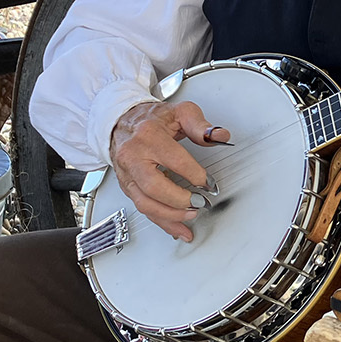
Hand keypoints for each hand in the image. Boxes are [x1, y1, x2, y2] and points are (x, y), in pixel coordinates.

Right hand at [108, 101, 229, 241]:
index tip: (209, 183)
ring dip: (171, 216)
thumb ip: (201, 125)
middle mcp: (133, 156)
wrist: (121, 122)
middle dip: (179, 200)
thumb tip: (219, 136)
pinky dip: (162, 222)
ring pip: (145, 203)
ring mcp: (127, 174)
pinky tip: (178, 229)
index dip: (195, 174)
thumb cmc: (151, 119)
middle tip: (200, 202)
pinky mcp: (127, 186)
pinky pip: (143, 209)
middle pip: (154, 187)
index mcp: (148, 135)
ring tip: (192, 216)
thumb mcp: (180, 112)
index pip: (174, 160)